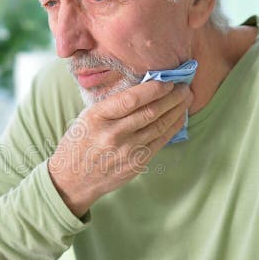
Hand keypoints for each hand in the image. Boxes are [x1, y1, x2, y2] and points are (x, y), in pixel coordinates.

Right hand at [49, 81, 192, 215]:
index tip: (168, 79)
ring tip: (186, 98)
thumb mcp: (86, 117)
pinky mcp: (136, 164)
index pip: (131, 99)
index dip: (154, 88)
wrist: (72, 179)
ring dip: (176, 110)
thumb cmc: (80, 142)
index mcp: (97, 117)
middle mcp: (112, 134)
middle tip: (184, 85)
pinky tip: (179, 117)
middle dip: (172, 97)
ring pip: (159, 126)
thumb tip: (144, 86)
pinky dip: (172, 127)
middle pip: (150, 112)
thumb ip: (112, 104)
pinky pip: (160, 142)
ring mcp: (126, 151)